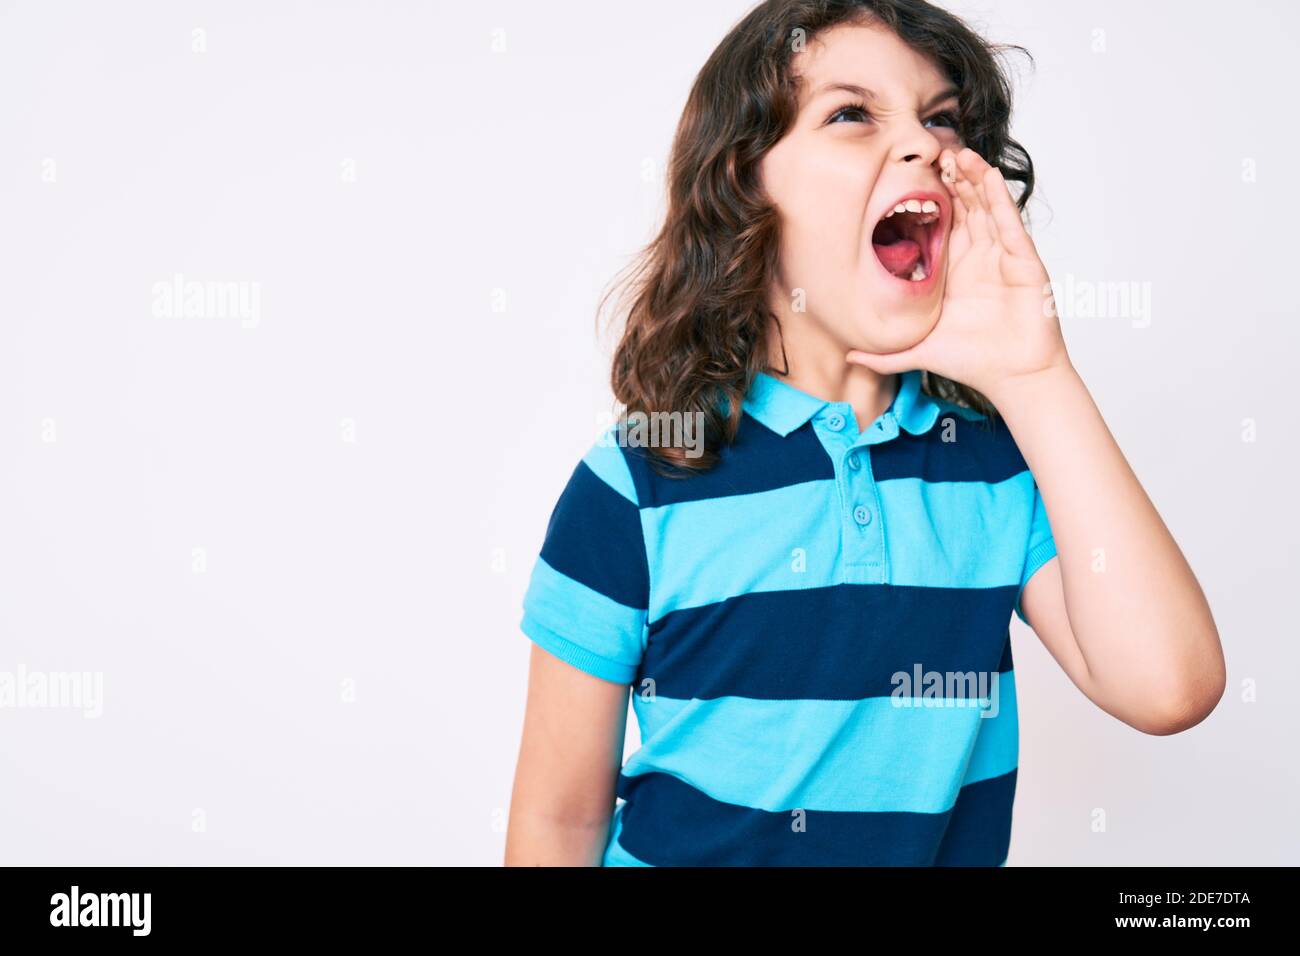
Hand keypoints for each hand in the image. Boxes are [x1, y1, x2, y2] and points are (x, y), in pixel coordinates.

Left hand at [846, 147, 1070, 400]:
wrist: (1014, 379)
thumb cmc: (974, 363)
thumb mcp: (918, 351)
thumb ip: (883, 355)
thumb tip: (847, 358)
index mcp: (954, 271)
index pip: (940, 225)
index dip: (928, 201)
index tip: (909, 177)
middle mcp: (979, 258)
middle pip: (964, 207)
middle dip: (951, 179)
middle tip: (934, 152)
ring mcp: (1002, 256)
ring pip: (986, 207)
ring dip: (974, 179)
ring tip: (959, 153)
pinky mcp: (1024, 261)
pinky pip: (1009, 222)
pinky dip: (999, 198)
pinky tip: (988, 176)